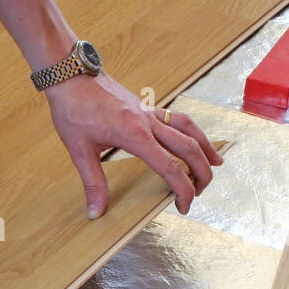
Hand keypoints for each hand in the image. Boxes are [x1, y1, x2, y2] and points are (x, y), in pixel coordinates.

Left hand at [45, 72, 222, 218]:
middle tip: (201, 192)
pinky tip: (193, 139)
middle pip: (189, 147)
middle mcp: (149, 122)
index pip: (170, 167)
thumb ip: (92, 183)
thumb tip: (95, 212)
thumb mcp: (79, 150)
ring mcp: (150, 112)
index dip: (182, 189)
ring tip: (215, 164)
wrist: (72, 75)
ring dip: (205, 147)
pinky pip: (178, 119)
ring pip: (189, 129)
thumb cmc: (73, 109)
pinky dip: (192, 131)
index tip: (184, 206)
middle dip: (201, 172)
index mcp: (135, 135)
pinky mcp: (147, 107)